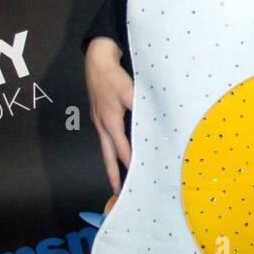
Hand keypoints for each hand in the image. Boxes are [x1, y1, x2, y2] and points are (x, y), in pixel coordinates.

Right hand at [85, 37, 132, 195]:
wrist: (97, 61)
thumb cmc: (114, 76)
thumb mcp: (131, 92)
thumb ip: (142, 109)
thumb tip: (156, 124)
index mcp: (110, 123)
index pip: (122, 151)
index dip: (130, 165)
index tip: (138, 178)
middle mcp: (102, 126)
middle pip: (108, 157)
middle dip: (113, 175)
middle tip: (118, 192)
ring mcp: (98, 121)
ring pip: (105, 149)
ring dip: (110, 164)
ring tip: (115, 179)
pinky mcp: (98, 116)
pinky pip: (105, 138)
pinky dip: (110, 149)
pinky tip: (115, 151)